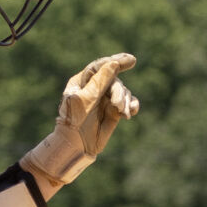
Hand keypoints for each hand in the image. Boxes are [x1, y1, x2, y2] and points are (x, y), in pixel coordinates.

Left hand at [22, 53, 139, 186]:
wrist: (76, 146)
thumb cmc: (74, 122)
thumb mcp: (84, 99)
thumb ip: (99, 82)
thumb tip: (114, 64)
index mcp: (82, 82)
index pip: (100, 67)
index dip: (116, 61)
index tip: (131, 60)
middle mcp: (95, 88)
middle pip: (114, 80)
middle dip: (118, 91)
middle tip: (117, 105)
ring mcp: (105, 99)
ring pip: (123, 91)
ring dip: (125, 100)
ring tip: (122, 113)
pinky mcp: (114, 112)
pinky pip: (128, 103)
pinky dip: (132, 105)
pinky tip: (131, 112)